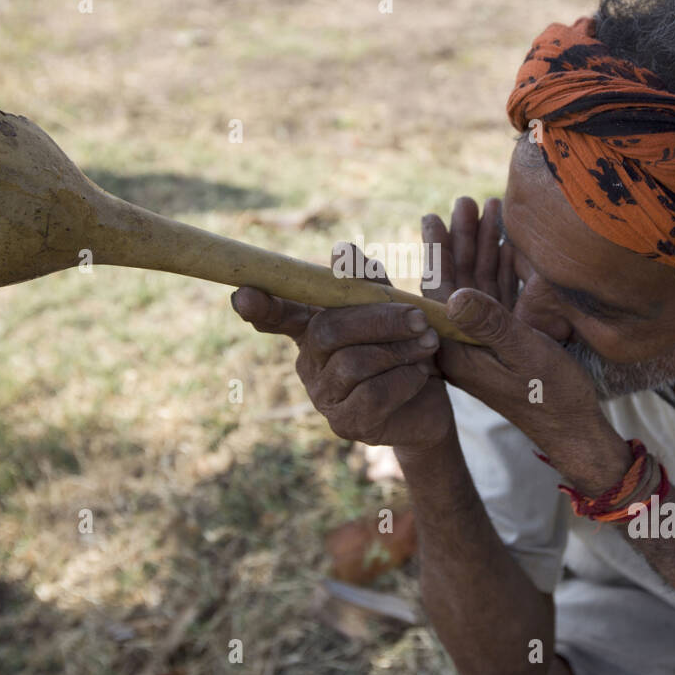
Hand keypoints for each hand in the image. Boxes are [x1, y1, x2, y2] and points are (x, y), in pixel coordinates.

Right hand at [229, 243, 454, 452]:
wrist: (432, 404)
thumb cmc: (409, 349)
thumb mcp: (396, 310)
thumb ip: (371, 283)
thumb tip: (341, 251)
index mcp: (314, 328)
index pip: (279, 314)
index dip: (262, 305)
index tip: (243, 294)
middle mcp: (309, 362)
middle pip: (328, 331)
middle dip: (377, 320)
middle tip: (418, 317)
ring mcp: (324, 396)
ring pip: (353, 363)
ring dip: (398, 350)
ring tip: (428, 343)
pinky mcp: (346, 424)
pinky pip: (373, 395)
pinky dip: (403, 379)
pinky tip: (419, 375)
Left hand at [419, 197, 629, 493]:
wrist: (575, 428)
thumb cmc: (552, 395)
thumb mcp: (523, 354)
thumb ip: (490, 324)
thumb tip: (455, 294)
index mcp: (457, 349)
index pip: (437, 292)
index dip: (437, 252)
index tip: (433, 218)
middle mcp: (464, 343)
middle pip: (456, 281)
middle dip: (462, 240)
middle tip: (465, 203)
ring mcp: (484, 340)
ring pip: (477, 284)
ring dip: (483, 248)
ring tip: (488, 210)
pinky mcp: (504, 340)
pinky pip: (497, 296)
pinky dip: (501, 267)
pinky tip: (507, 242)